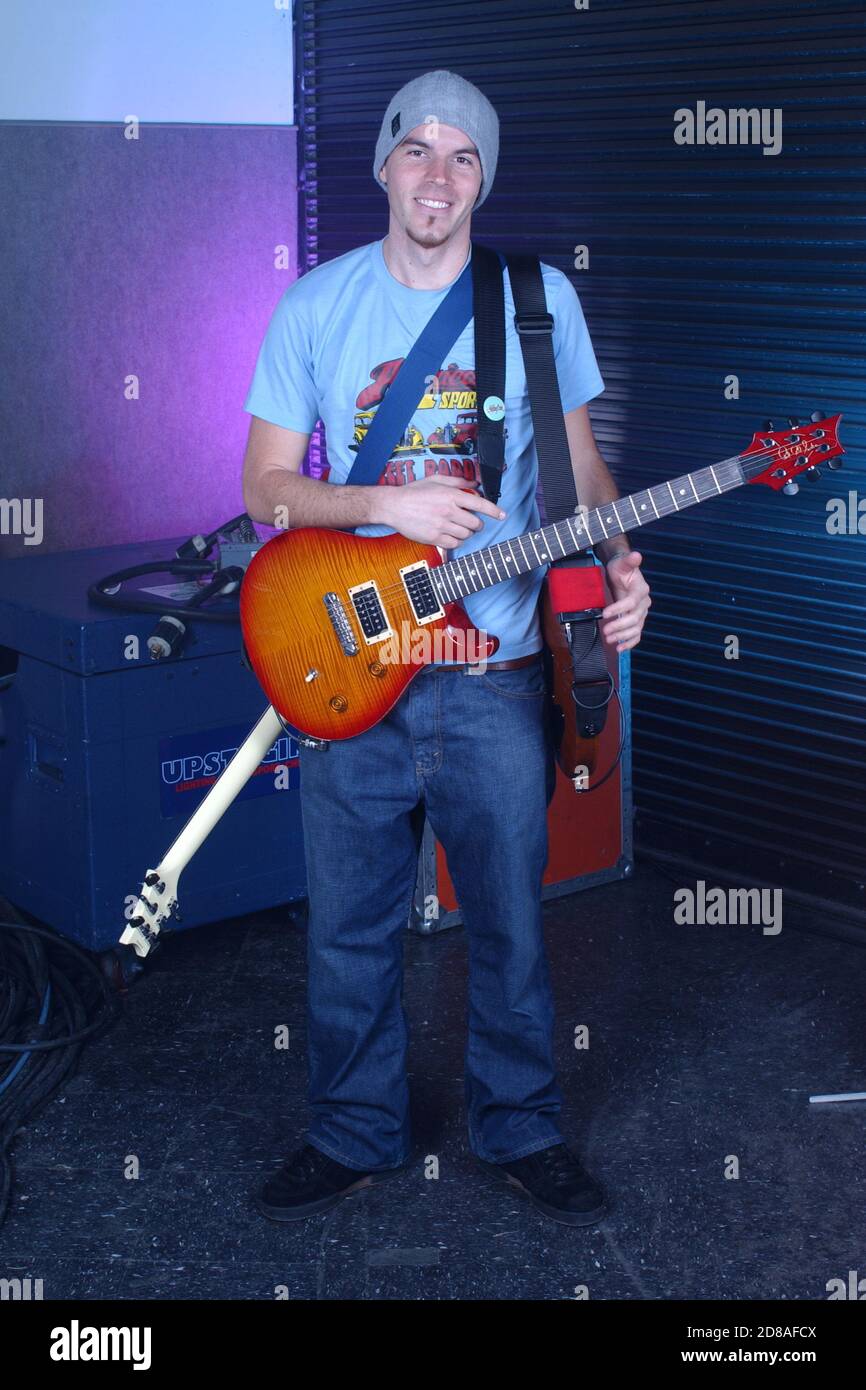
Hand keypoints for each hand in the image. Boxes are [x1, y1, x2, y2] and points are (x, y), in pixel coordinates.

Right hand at [378, 475, 505, 548]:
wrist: (394, 506)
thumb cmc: (414, 492)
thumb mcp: (436, 480)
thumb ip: (458, 482)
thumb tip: (475, 484)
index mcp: (451, 495)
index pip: (480, 504)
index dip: (495, 511)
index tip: (502, 515)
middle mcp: (448, 511)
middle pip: (476, 523)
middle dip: (477, 523)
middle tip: (471, 521)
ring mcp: (441, 526)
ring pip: (466, 534)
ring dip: (466, 532)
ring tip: (457, 527)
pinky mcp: (434, 538)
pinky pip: (455, 543)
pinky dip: (456, 540)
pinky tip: (450, 534)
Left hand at [601, 550, 650, 651]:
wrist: (622, 574)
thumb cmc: (621, 568)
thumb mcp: (622, 563)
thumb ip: (629, 561)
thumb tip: (636, 555)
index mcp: (641, 590)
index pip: (632, 602)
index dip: (619, 608)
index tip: (605, 613)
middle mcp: (644, 603)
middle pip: (635, 618)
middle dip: (620, 626)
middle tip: (605, 631)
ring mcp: (641, 613)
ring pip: (636, 628)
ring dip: (623, 636)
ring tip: (609, 640)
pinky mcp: (637, 620)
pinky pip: (637, 634)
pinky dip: (630, 642)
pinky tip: (620, 648)